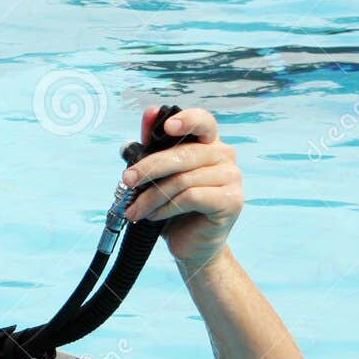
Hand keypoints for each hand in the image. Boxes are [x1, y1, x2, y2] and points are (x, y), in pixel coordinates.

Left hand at [121, 106, 242, 271]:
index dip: (186, 120)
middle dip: (149, 168)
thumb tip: (148, 112)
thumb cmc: (175, 209)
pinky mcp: (231, 200)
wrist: (191, 245)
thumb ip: (154, 145)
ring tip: (134, 211)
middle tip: (126, 181)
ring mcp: (232, 177)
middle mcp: (225, 156)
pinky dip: (167, 207)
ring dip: (151, 196)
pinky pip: (192, 197)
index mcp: (209, 144)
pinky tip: (154, 216)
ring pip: (183, 179)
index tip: (166, 127)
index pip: (203, 121)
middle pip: (184, 154)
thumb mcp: (159, 176)